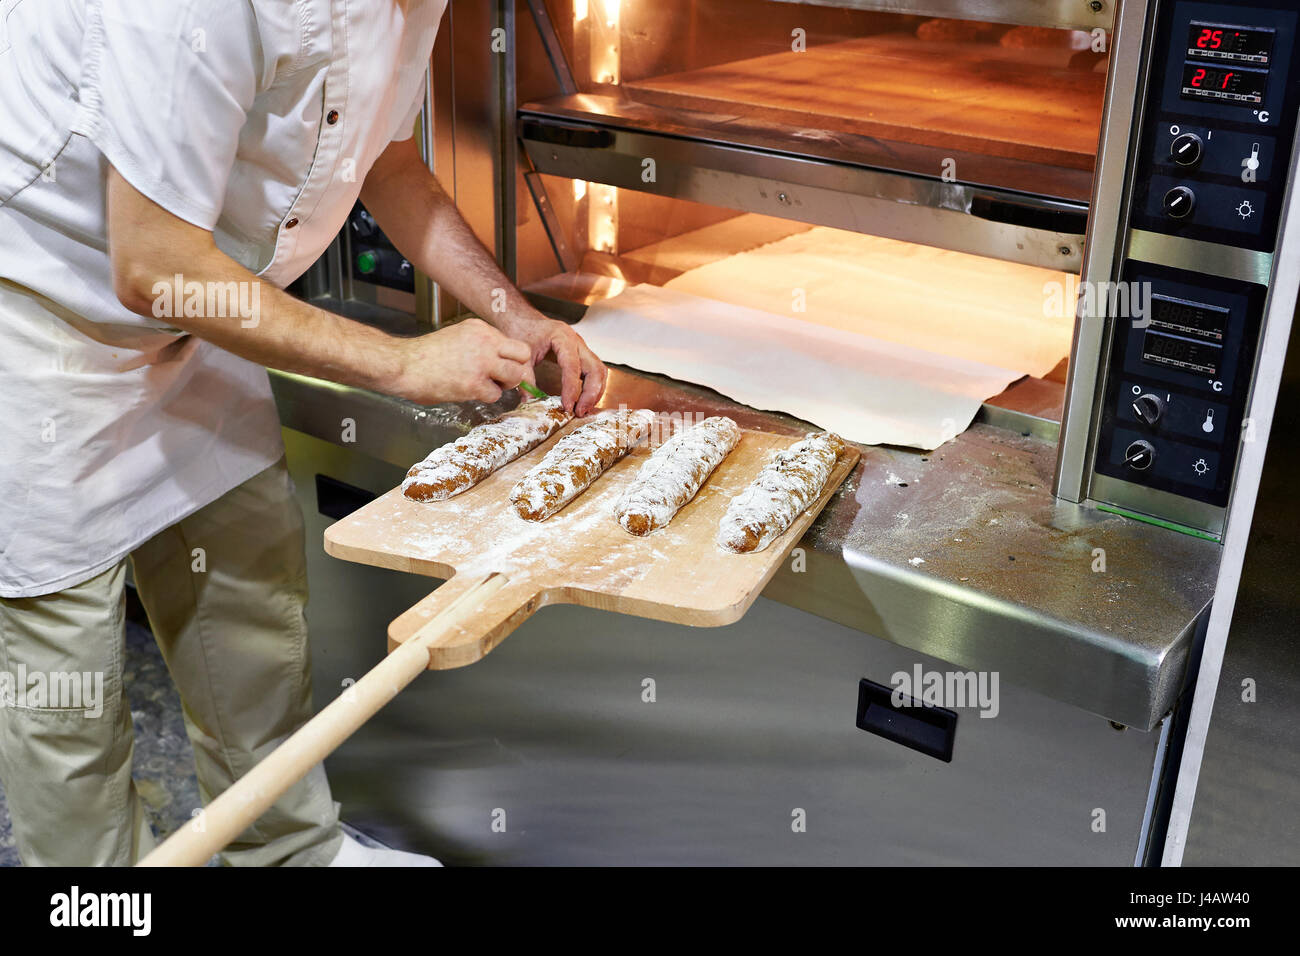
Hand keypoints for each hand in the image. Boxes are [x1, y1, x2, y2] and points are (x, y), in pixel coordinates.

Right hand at [393, 317, 534, 404]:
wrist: (402, 365)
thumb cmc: (425, 356)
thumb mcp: (457, 337)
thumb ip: (480, 345)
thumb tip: (500, 361)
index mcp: (479, 328)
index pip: (513, 343)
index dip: (513, 359)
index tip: (505, 368)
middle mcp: (485, 341)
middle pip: (523, 355)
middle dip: (517, 369)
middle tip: (503, 379)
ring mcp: (481, 362)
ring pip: (515, 376)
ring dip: (503, 385)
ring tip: (483, 385)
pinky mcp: (474, 383)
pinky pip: (495, 394)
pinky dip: (485, 397)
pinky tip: (468, 391)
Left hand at [497, 309, 607, 415]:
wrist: (521, 318)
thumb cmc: (522, 331)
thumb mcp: (522, 356)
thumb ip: (526, 379)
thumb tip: (529, 403)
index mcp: (562, 338)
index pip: (573, 366)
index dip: (572, 389)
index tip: (567, 406)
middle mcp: (577, 341)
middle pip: (595, 368)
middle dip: (590, 393)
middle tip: (579, 412)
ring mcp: (581, 347)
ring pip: (599, 370)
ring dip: (595, 392)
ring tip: (583, 409)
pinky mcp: (581, 354)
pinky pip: (594, 371)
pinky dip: (593, 387)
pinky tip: (584, 401)